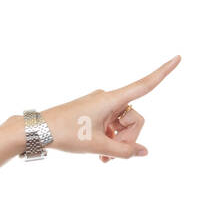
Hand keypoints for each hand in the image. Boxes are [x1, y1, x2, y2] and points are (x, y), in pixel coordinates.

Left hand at [32, 54, 180, 160]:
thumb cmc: (65, 134)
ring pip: (122, 125)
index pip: (144, 84)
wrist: (37, 130)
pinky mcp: (92, 113)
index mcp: (112, 99)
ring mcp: (100, 106)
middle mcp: (108, 98)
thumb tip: (143, 152)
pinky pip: (110, 126)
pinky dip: (109, 140)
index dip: (163, 72)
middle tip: (113, 156)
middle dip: (129, 138)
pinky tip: (100, 156)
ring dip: (118, 143)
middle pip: (134, 118)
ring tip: (103, 159)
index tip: (179, 56)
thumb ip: (124, 151)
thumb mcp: (97, 146)